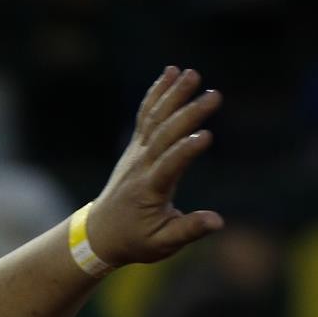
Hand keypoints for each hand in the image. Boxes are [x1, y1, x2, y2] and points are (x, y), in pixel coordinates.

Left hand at [88, 66, 224, 266]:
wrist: (100, 232)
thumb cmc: (135, 240)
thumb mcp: (162, 243)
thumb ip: (188, 230)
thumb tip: (217, 221)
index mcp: (150, 189)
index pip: (169, 166)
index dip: (186, 151)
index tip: (206, 135)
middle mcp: (141, 166)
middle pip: (165, 135)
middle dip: (188, 114)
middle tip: (214, 95)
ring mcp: (137, 152)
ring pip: (155, 119)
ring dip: (173, 95)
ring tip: (193, 74)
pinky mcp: (136, 146)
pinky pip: (146, 115)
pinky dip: (157, 93)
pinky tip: (171, 72)